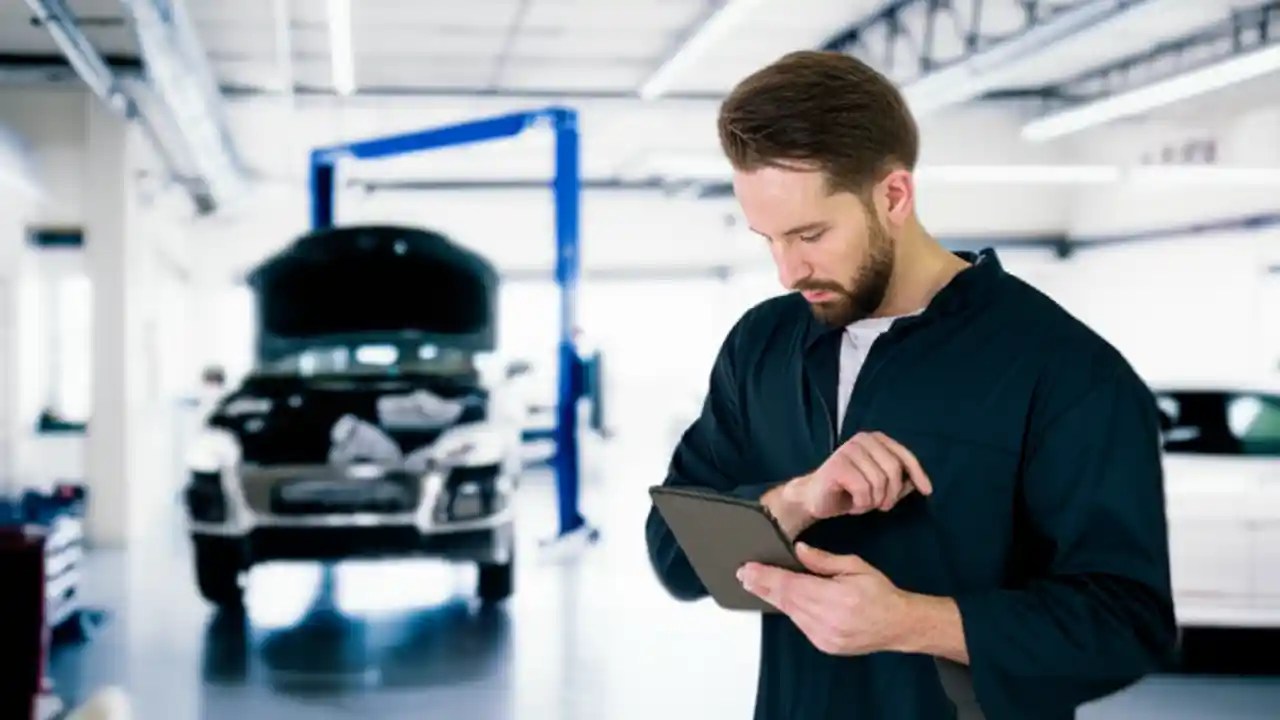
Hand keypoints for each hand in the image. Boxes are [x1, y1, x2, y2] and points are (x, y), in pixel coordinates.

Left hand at [738, 543, 913, 655]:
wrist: (898, 625)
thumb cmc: (879, 592)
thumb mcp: (855, 566)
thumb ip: (823, 560)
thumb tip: (797, 550)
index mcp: (836, 598)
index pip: (791, 585)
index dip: (767, 577)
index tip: (748, 569)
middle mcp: (827, 620)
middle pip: (786, 601)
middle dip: (763, 586)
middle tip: (743, 574)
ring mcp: (824, 637)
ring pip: (791, 613)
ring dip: (773, 598)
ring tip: (757, 583)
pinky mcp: (824, 645)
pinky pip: (800, 624)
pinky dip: (791, 610)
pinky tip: (784, 599)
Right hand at [781, 431, 932, 526]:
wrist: (813, 499)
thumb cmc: (848, 491)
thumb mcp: (879, 486)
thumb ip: (898, 482)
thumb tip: (918, 484)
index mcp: (875, 440)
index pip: (904, 455)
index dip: (918, 474)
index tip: (926, 491)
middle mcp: (863, 440)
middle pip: (894, 470)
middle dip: (891, 494)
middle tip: (881, 507)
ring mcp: (849, 450)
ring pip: (879, 482)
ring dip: (873, 501)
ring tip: (862, 503)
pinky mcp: (837, 465)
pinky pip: (863, 490)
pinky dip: (861, 504)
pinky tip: (852, 504)